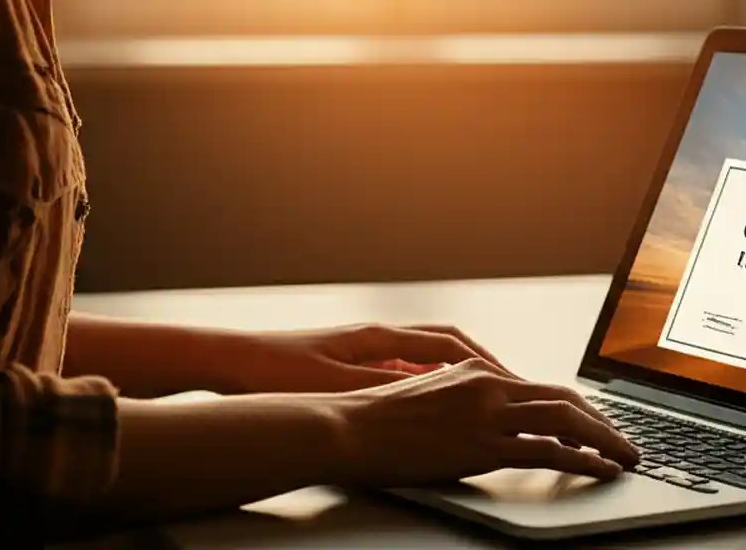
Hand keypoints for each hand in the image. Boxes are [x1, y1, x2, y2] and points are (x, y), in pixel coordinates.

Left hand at [228, 323, 516, 393]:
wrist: (234, 361)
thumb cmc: (280, 369)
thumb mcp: (339, 387)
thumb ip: (387, 390)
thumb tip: (433, 393)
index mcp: (380, 337)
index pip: (449, 341)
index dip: (485, 359)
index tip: (510, 378)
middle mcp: (377, 338)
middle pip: (443, 345)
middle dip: (479, 364)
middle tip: (507, 387)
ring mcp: (364, 350)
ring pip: (424, 359)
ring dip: (453, 375)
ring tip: (478, 399)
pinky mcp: (350, 365)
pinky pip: (403, 372)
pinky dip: (427, 385)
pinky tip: (430, 408)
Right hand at [327, 358, 639, 485]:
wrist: (348, 426)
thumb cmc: (378, 418)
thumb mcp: (428, 395)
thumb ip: (465, 402)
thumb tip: (489, 421)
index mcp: (476, 370)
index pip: (541, 387)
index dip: (577, 408)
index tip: (597, 425)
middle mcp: (488, 384)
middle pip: (563, 397)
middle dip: (601, 421)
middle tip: (624, 441)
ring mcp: (487, 413)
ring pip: (565, 419)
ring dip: (603, 439)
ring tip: (625, 457)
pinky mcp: (482, 444)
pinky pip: (546, 451)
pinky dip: (582, 460)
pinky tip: (599, 470)